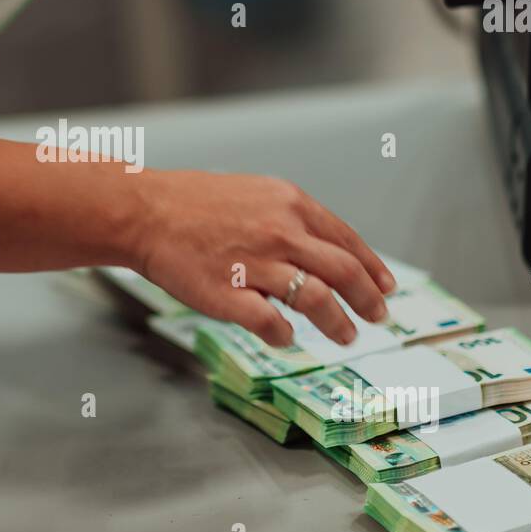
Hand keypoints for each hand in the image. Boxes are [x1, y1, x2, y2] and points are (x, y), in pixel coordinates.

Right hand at [134, 172, 395, 346]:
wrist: (145, 211)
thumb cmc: (192, 203)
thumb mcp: (254, 193)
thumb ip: (288, 219)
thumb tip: (320, 248)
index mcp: (290, 204)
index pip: (346, 240)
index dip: (372, 267)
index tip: (385, 286)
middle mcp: (281, 232)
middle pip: (344, 271)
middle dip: (369, 299)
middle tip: (379, 316)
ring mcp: (257, 264)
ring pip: (317, 299)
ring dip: (339, 323)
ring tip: (346, 336)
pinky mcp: (230, 295)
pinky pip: (272, 323)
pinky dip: (285, 335)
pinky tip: (286, 338)